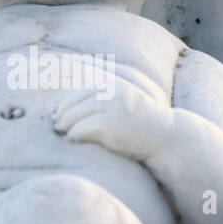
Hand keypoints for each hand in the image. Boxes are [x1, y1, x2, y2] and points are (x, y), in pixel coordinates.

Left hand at [51, 76, 173, 161]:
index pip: (81, 88)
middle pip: (75, 100)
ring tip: (62, 131)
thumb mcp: (127, 101)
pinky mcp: (108, 124)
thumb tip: (80, 101)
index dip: (67, 100)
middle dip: (63, 111)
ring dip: (65, 123)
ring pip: (75, 114)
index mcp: (114, 84)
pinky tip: (72, 139)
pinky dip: (73, 134)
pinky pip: (81, 128)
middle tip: (56, 123)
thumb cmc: (144, 122)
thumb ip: (108, 97)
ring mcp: (110, 106)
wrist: (165, 136)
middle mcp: (110, 92)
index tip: (59, 110)